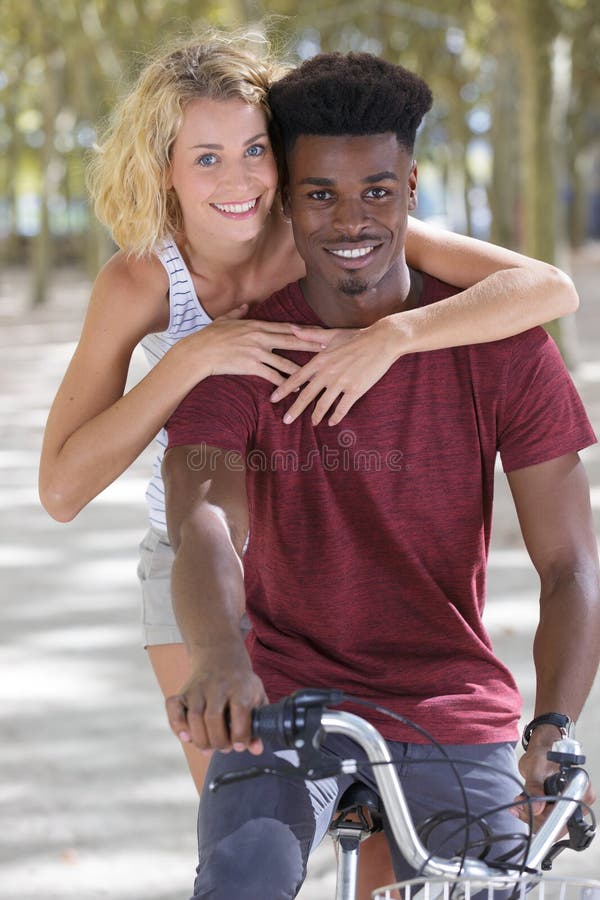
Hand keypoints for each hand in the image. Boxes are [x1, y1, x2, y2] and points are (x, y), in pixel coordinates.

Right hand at [165, 647, 267, 754]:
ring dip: (200, 740)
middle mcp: (217, 686)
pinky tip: (186, 737)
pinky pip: (174, 708)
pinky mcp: (183, 691)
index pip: (240, 710)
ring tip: (208, 748)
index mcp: (240, 687)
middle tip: (224, 748)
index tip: (239, 746)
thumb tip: (256, 749)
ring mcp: (198, 688)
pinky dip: (177, 725)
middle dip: (218, 741)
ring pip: (194, 717)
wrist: (220, 658)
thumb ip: (258, 723)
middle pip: (213, 718)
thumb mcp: (256, 697)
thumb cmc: (240, 684)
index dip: (240, 734)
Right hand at [183, 305, 329, 388]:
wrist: (198, 352)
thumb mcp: (225, 320)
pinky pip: (272, 376)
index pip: (286, 327)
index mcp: (257, 325)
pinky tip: (294, 388)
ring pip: (285, 361)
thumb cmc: (209, 336)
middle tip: (328, 348)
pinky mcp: (251, 366)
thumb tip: (246, 306)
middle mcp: (260, 337)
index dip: (304, 330)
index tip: (319, 332)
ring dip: (301, 368)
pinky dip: (285, 383)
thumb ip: (238, 313)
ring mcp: (257, 352)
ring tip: (316, 374)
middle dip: (311, 345)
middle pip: (292, 341)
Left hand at [269, 317, 401, 424]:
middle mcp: (328, 372)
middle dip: (295, 409)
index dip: (283, 389)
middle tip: (286, 420)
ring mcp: (342, 382)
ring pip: (323, 404)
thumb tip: (291, 328)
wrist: (382, 341)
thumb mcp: (332, 335)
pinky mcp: (356, 389)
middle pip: (306, 395)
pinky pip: (342, 407)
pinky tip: (332, 422)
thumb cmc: (357, 336)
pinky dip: (336, 416)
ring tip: (312, 423)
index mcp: (320, 360)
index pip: (297, 377)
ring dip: (316, 415)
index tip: (273, 399)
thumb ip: (310, 335)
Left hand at [513, 728, 595, 830]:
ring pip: (553, 823)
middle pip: (560, 823)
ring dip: (532, 816)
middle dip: (535, 817)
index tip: (526, 811)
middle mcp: (579, 798)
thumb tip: (536, 809)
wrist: (541, 750)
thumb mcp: (535, 769)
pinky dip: (534, 814)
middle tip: (518, 805)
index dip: (545, 818)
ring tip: (518, 803)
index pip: (566, 815)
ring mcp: (571, 803)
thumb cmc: (542, 754)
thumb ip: (535, 789)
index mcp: (579, 786)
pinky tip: (522, 805)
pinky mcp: (561, 806)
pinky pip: (549, 819)